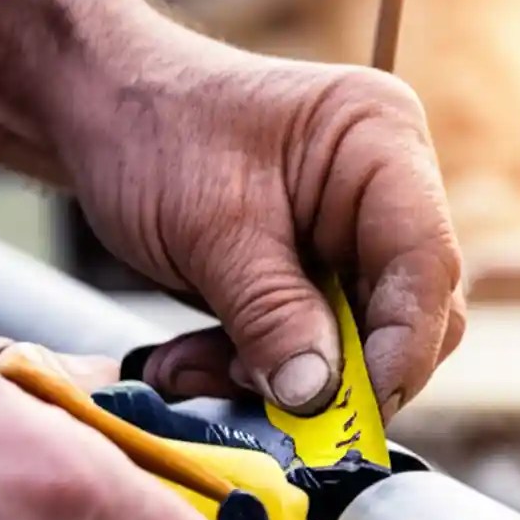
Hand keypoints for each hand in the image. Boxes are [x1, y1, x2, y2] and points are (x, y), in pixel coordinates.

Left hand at [48, 25, 465, 420]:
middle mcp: (383, 194)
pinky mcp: (311, 277)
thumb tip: (316, 398)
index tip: (354, 409)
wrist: (94, 110)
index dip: (402, 345)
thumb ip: (270, 313)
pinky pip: (305, 346)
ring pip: (351, 344)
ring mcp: (348, 239)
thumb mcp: (208, 226)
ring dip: (272, 379)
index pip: (425, 263)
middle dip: (332, 372)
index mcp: (381, 145)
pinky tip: (185, 363)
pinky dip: (247, 366)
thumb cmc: (154, 131)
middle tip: (260, 399)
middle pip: (404, 314)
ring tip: (187, 370)